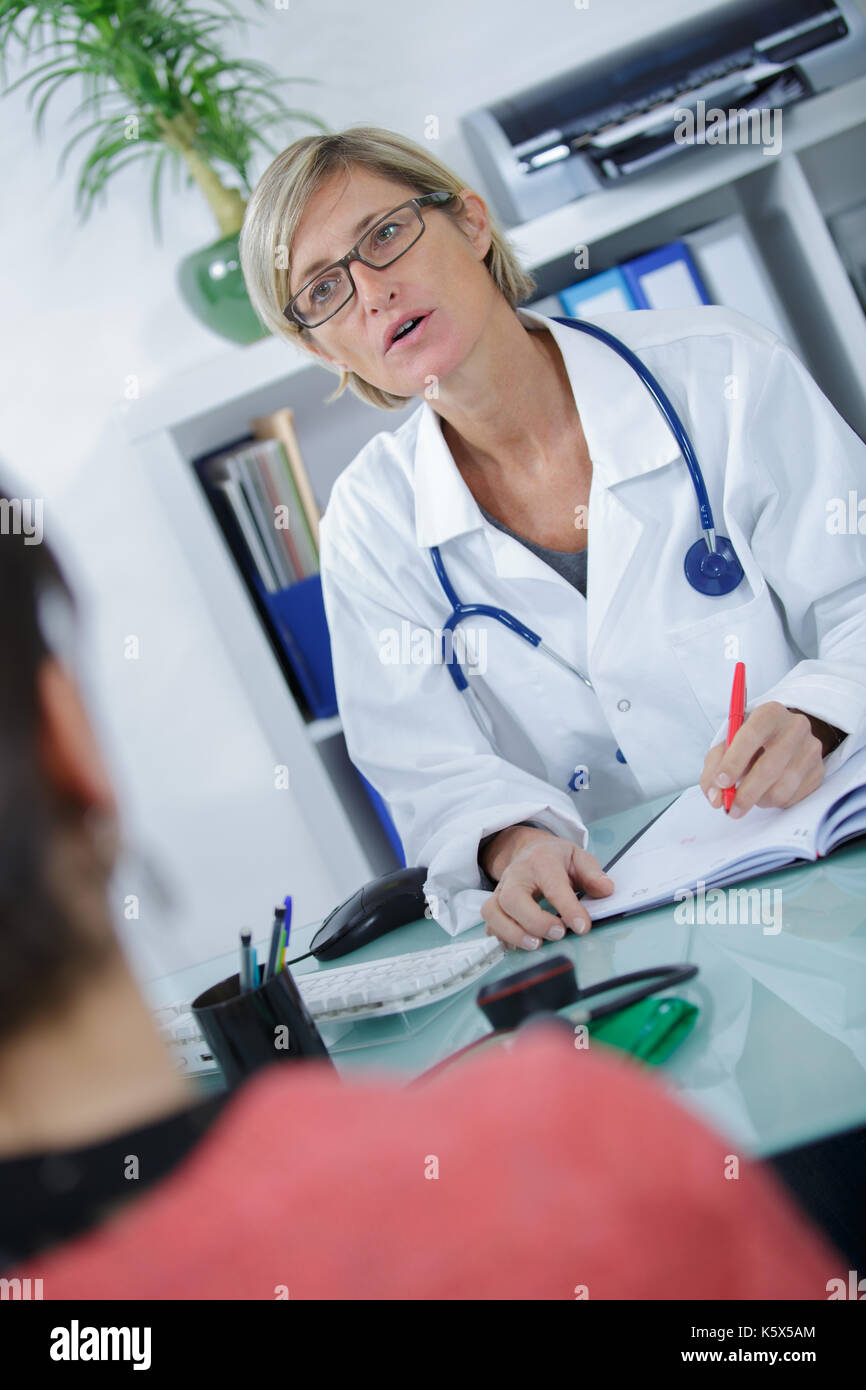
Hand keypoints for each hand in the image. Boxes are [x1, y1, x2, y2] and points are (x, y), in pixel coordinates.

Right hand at [481, 834, 613, 950]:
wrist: (528, 852)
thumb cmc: (555, 859)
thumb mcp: (578, 857)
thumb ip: (593, 874)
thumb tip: (606, 889)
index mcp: (541, 861)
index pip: (553, 885)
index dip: (568, 908)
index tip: (582, 927)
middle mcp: (515, 875)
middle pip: (513, 899)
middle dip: (535, 921)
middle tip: (558, 933)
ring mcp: (501, 891)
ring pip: (493, 913)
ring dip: (513, 933)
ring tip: (536, 944)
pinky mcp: (494, 906)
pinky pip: (490, 925)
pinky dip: (503, 938)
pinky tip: (521, 944)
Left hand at [700, 702, 830, 817]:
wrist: (785, 738)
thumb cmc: (751, 742)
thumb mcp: (728, 745)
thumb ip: (714, 768)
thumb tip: (715, 797)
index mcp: (769, 713)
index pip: (751, 736)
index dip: (734, 761)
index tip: (722, 782)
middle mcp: (795, 727)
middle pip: (769, 767)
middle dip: (746, 793)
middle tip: (731, 808)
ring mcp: (811, 749)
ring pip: (782, 788)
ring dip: (760, 800)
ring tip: (751, 795)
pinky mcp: (819, 771)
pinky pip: (793, 798)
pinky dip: (774, 802)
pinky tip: (768, 791)